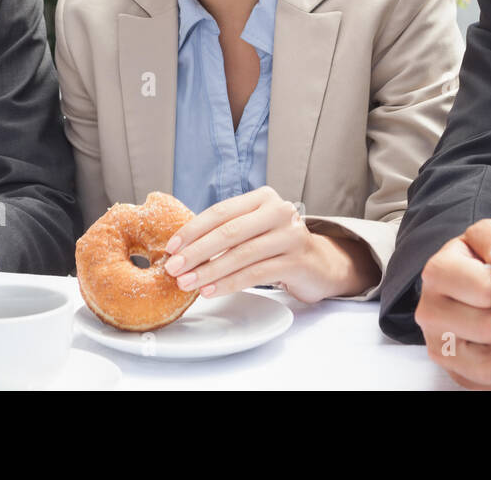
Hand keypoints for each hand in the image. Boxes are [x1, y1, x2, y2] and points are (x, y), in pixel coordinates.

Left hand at [162, 186, 369, 302]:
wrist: (319, 264)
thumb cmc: (276, 245)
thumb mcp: (254, 228)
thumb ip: (226, 231)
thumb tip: (181, 249)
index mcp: (263, 198)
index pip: (221, 212)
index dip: (193, 229)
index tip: (171, 247)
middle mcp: (279, 212)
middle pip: (229, 232)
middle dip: (196, 252)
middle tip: (174, 268)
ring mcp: (290, 236)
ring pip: (241, 255)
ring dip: (209, 271)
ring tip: (187, 283)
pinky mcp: (296, 261)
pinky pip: (255, 274)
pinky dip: (229, 283)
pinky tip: (211, 291)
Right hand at [415, 218, 490, 390]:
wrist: (456, 284)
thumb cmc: (474, 262)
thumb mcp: (482, 238)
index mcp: (438, 271)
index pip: (486, 290)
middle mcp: (428, 310)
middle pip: (490, 327)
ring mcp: (435, 343)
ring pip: (487, 364)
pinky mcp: (447, 369)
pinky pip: (484, 383)